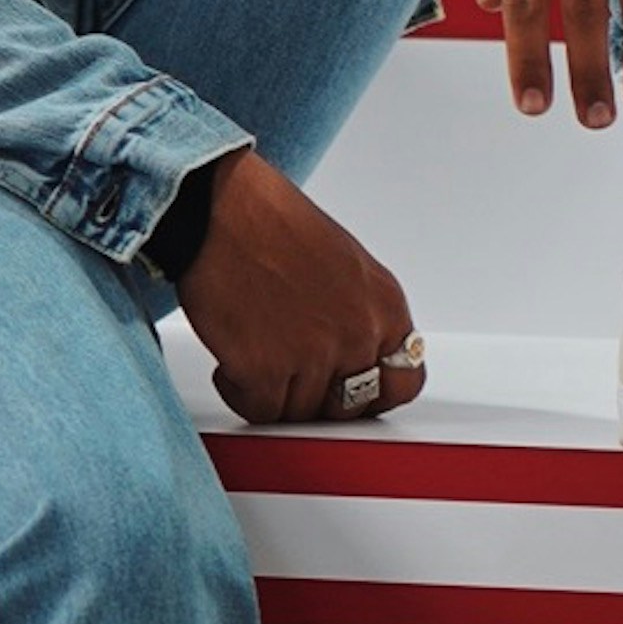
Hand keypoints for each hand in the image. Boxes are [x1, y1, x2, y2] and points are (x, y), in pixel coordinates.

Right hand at [174, 150, 425, 427]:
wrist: (218, 210)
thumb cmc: (269, 224)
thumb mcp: (345, 264)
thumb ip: (360, 315)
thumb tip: (355, 354)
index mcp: (384, 306)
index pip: (405, 382)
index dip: (374, 393)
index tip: (352, 389)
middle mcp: (357, 333)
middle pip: (350, 406)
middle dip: (319, 398)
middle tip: (291, 374)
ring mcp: (314, 355)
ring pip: (301, 413)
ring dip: (275, 393)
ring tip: (255, 352)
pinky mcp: (265, 370)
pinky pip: (261, 412)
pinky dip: (242, 393)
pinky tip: (234, 359)